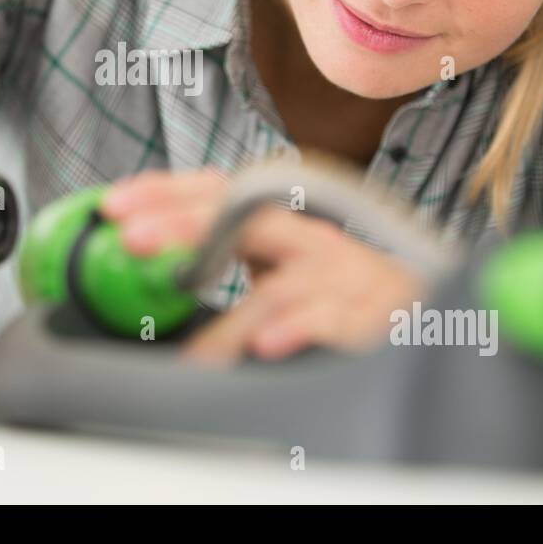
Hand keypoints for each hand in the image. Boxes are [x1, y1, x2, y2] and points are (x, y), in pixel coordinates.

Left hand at [100, 167, 427, 363]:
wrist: (429, 323)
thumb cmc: (340, 298)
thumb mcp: (275, 273)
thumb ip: (220, 264)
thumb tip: (142, 271)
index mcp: (284, 225)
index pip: (219, 194)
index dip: (165, 193)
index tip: (113, 205)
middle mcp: (313, 240)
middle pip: (247, 217)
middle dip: (185, 223)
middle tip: (130, 239)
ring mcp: (346, 275)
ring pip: (281, 285)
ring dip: (231, 318)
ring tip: (193, 350)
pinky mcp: (376, 315)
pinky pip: (333, 319)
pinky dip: (300, 329)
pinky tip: (267, 345)